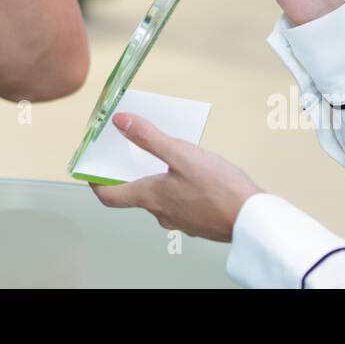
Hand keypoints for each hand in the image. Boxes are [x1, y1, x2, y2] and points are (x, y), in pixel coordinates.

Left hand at [89, 113, 261, 241]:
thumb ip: (148, 137)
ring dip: (157, 179)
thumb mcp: (180, 153)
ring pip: (159, 198)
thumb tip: (120, 122)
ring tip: (167, 157)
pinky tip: (194, 173)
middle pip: (134, 194)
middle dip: (130, 173)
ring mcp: (181, 220)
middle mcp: (161, 213)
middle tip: (130, 153)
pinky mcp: (199, 221)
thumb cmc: (220, 189)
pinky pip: (180, 202)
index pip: (109, 196)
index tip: (90, 170)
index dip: (95, 182)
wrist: (253, 218)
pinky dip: (178, 187)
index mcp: (150, 197)